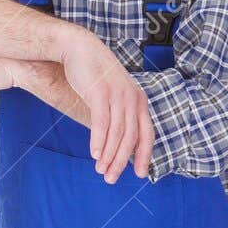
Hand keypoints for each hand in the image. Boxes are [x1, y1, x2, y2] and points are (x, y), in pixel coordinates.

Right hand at [59, 28, 153, 183]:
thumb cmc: (96, 76)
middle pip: (130, 138)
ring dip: (109, 155)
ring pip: (117, 133)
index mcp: (139, 101)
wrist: (80, 49)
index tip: (141, 174)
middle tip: (111, 178)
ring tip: (101, 171)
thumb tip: (118, 142)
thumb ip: (120, 116)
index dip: (145, 156)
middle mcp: (133, 99)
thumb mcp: (114, 96)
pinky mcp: (101, 93)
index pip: (147, 134)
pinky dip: (99, 141)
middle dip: (121, 161)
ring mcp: (118, 95)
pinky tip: (95, 155)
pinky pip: (102, 123)